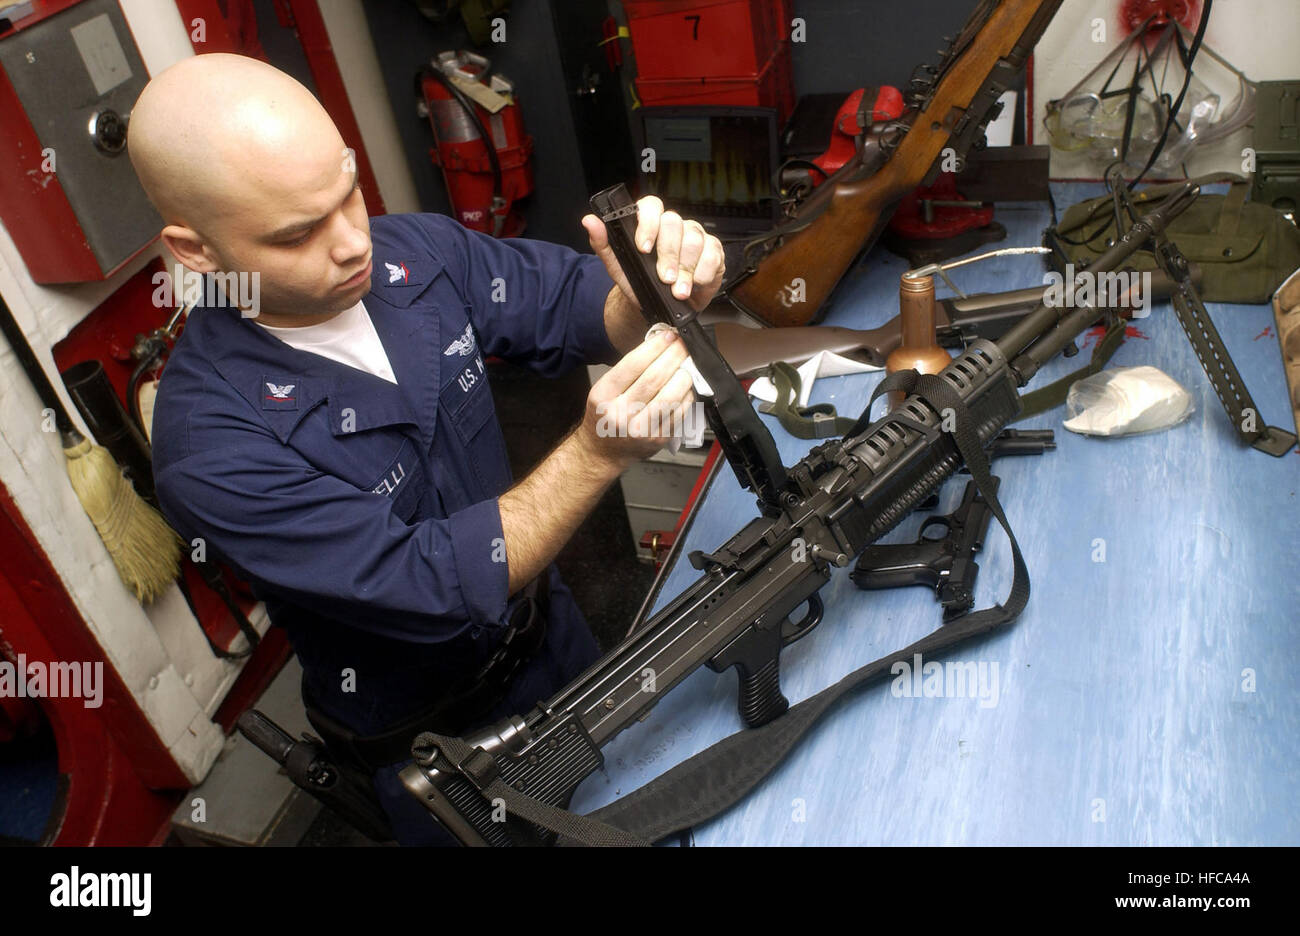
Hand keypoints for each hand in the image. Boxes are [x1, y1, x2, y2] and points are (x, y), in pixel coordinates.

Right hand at [575, 328, 695, 467]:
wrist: (602, 452)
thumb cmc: (604, 416)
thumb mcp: (604, 390)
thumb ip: (628, 371)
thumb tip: (660, 345)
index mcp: (604, 396)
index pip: (633, 365)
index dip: (654, 347)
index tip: (668, 336)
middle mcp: (621, 414)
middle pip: (654, 379)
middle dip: (673, 357)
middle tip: (683, 345)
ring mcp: (641, 430)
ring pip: (670, 397)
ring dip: (684, 375)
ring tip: (687, 364)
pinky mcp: (658, 440)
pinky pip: (679, 413)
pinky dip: (687, 396)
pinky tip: (686, 386)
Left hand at [582, 195, 725, 312]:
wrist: (658, 307)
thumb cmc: (639, 282)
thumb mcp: (618, 265)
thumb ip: (603, 243)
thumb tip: (590, 221)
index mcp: (651, 222)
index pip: (651, 206)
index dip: (648, 224)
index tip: (643, 247)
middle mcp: (674, 226)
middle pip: (675, 224)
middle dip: (668, 254)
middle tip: (664, 277)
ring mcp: (695, 237)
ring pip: (695, 240)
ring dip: (686, 269)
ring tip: (678, 289)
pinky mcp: (713, 252)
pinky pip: (713, 254)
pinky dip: (703, 272)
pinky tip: (695, 284)